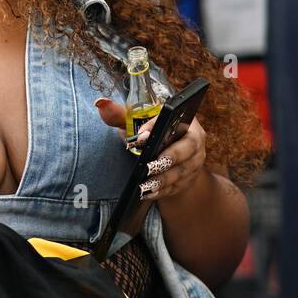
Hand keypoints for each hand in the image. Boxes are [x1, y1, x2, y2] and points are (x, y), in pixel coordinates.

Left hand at [94, 96, 208, 210]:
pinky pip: (177, 186)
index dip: (160, 128)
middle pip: (187, 150)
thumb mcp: (136, 121)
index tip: (140, 136)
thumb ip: (119, 113)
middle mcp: (195, 141)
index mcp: (186, 120)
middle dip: (167, 159)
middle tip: (148, 167)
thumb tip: (101, 103)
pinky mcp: (189, 179)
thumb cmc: (150, 132)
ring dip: (163, 180)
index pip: (176, 121)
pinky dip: (163, 191)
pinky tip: (149, 193)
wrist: (166, 152)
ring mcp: (194, 162)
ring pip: (182, 171)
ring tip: (145, 185)